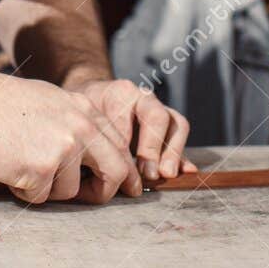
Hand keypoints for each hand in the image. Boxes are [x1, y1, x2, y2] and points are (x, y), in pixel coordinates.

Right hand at [0, 77, 142, 204]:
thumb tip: (102, 154)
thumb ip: (82, 125)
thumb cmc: (11, 106)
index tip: (128, 188)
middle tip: (88, 197)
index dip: (125, 173)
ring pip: (70, 191)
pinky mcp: (42, 170)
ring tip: (26, 165)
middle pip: (114, 173)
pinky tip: (13, 168)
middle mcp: (82, 130)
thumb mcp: (58, 102)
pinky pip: (41, 197)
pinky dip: (26, 191)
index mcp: (87, 113)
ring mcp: (63, 150)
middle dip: (103, 192)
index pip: (120, 148)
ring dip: (48, 188)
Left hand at [67, 76, 195, 184]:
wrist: (90, 100)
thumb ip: (92, 139)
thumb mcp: (81, 121)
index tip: (129, 170)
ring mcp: (159, 110)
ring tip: (166, 174)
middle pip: (159, 118)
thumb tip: (94, 168)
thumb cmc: (82, 113)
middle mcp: (144, 98)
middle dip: (155, 148)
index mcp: (122, 93)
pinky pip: (179, 140)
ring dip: (173, 153)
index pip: (129, 120)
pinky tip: (187, 171)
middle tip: (149, 173)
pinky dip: (183, 157)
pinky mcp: (167, 126)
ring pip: (177, 125)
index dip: (131, 146)